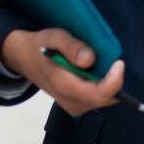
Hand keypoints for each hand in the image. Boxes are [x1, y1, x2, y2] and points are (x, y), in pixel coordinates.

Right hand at [0, 27, 124, 116]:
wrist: (24, 58)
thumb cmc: (41, 46)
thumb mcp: (54, 37)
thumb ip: (71, 46)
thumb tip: (90, 59)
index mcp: (63, 86)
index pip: (99, 94)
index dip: (115, 81)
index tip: (119, 62)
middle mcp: (70, 102)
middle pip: (106, 97)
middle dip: (113, 78)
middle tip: (111, 59)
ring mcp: (74, 106)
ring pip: (105, 98)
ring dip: (108, 81)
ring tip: (100, 63)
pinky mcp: (78, 105)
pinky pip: (100, 97)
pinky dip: (103, 84)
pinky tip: (95, 71)